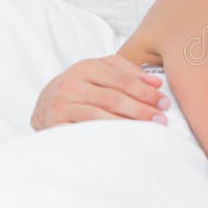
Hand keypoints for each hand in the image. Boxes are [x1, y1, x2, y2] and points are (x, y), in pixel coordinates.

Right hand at [30, 55, 169, 129]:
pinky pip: (84, 133)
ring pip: (100, 117)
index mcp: (86, 67)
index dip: (145, 91)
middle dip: (141, 110)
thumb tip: (156, 82)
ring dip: (127, 125)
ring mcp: (61, 106)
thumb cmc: (82, 86)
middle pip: (113, 99)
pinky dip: (105, 137)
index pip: (122, 80)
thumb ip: (128, 71)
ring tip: (148, 130)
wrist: (45, 104)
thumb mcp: (101, 70)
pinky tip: (124, 140)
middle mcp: (71, 85)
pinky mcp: (55, 126)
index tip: (163, 102)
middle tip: (161, 119)